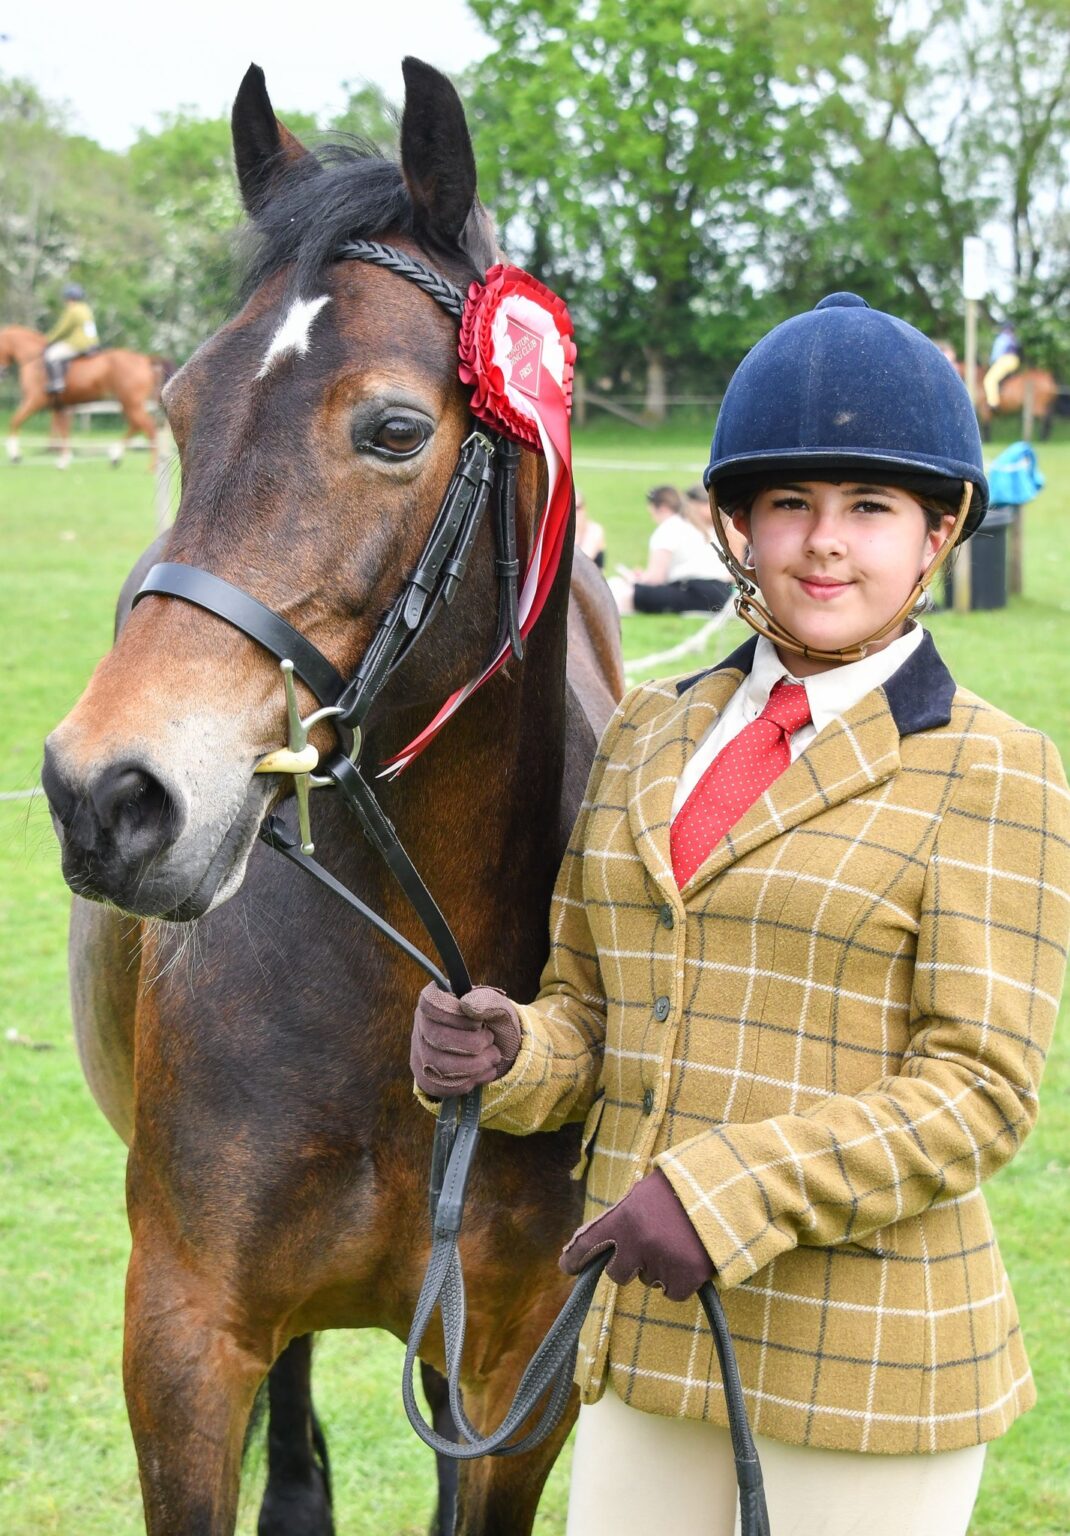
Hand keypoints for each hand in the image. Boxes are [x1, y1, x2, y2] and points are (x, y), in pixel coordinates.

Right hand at [411, 982, 521, 1097]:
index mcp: (433, 1001)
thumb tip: (469, 1005)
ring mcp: (420, 1055)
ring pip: (441, 1067)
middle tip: (491, 1041)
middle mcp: (420, 1027)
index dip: (459, 1016)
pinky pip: (442, 1088)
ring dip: (476, 1065)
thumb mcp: (495, 1005)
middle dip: (474, 1044)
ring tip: (492, 1057)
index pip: (431, 1004)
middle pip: (439, 1038)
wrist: (493, 1048)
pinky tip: (484, 1073)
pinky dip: (470, 1082)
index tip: (479, 1022)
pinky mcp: (425, 1080)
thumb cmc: (491, 1022)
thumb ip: (486, 1000)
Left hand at [559, 1169, 713, 1301]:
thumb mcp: (643, 1194)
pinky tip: (689, 1257)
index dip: (575, 1257)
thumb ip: (620, 1218)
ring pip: (648, 1280)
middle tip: (649, 1243)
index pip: (588, 1242)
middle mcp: (639, 1242)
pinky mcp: (688, 1277)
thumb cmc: (681, 1189)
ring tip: (678, 1240)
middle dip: (628, 1263)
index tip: (567, 1266)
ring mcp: (664, 1261)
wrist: (728, 1189)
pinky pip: (672, 1292)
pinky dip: (679, 1281)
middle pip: (618, 1272)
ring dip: (658, 1267)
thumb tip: (594, 1241)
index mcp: (625, 1217)